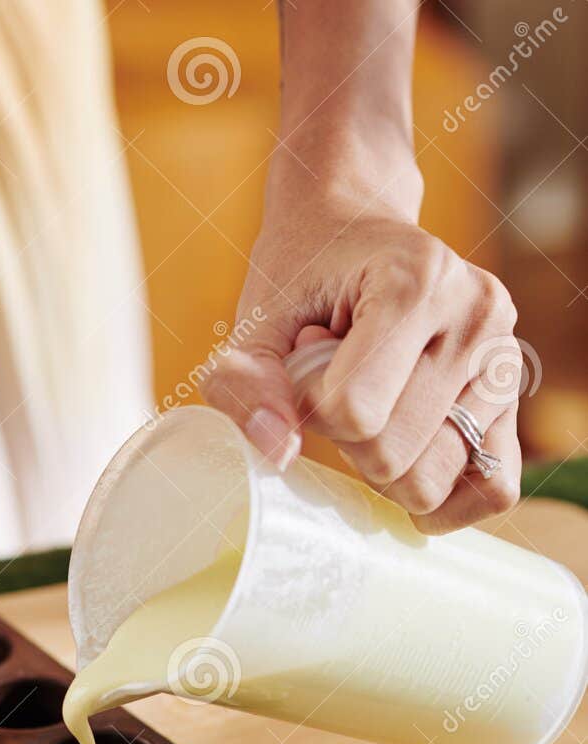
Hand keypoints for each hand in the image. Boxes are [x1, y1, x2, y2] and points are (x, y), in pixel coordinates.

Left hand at [205, 200, 521, 535]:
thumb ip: (245, 384)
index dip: (311, 411)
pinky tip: (408, 474)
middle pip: (394, 457)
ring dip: (385, 466)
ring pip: (435, 481)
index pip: (355, 413)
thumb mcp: (256, 319)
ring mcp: (503, 355)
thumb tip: (278, 454)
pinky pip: (494, 487)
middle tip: (342, 385)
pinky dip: (448, 502)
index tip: (306, 367)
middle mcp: (476, 314)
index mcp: (417, 281)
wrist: (353, 227)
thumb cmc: (301, 276)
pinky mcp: (512, 393)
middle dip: (347, 443)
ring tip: (377, 401)